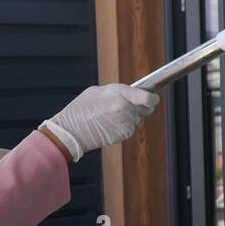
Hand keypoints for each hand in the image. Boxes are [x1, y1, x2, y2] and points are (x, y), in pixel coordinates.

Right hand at [41, 84, 158, 161]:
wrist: (71, 131)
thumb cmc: (80, 110)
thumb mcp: (97, 91)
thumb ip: (118, 92)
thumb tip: (132, 94)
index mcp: (119, 93)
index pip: (148, 97)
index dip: (152, 99)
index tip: (153, 98)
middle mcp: (125, 107)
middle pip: (146, 108)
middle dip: (139, 108)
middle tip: (123, 108)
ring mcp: (126, 122)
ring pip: (136, 119)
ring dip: (128, 118)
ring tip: (108, 118)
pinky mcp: (124, 134)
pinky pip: (129, 128)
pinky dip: (122, 128)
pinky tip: (108, 126)